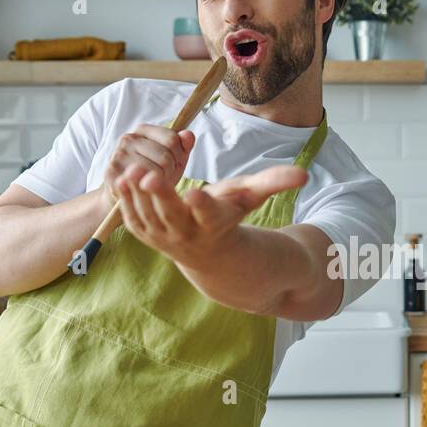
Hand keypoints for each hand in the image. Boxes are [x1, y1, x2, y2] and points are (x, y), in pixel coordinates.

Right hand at [101, 125, 194, 210]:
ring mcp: (118, 155)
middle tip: (164, 179)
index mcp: (143, 130)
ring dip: (160, 184)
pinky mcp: (111, 173)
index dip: (179, 157)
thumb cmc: (152, 175)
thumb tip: (189, 135)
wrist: (126, 195)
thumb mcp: (172, 159)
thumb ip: (183, 147)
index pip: (172, 139)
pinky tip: (144, 190)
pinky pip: (139, 183)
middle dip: (170, 172)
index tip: (174, 165)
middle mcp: (128, 138)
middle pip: (164, 157)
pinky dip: (147, 190)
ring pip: (154, 172)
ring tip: (154, 185)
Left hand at [115, 163, 308, 268]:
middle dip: (161, 196)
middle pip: (172, 216)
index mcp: (215, 224)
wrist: (209, 255)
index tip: (196, 193)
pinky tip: (121, 179)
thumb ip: (275, 183)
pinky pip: (134, 219)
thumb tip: (305, 174)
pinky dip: (126, 202)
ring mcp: (165, 239)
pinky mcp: (148, 236)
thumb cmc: (230, 216)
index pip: (210, 215)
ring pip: (148, 217)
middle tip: (150, 175)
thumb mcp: (251, 199)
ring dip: (137, 197)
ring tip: (130, 171)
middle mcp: (189, 235)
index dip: (203, 205)